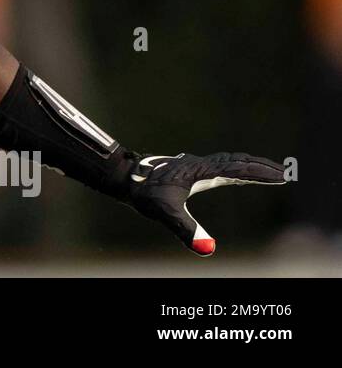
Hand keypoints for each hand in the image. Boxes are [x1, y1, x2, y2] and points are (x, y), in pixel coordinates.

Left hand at [124, 152, 286, 255]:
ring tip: (268, 172)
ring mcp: (194, 165)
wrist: (125, 178)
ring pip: (228, 161)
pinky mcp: (188, 169)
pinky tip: (237, 175)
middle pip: (237, 160)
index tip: (282, 176)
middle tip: (284, 172)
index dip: (260, 174)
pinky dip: (235, 168)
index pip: (237, 170)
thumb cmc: (144, 194)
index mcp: (201, 171)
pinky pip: (219, 165)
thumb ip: (187, 231)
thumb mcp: (166, 213)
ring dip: (249, 165)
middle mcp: (200, 164)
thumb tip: (208, 250)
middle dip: (261, 167)